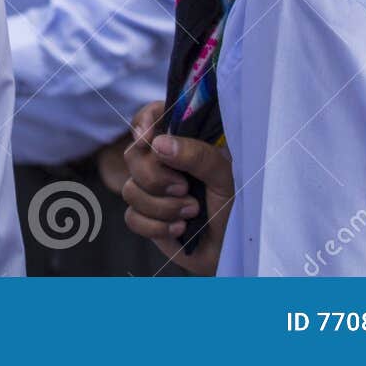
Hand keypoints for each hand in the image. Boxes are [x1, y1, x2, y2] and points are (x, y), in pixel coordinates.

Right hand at [122, 101, 233, 274]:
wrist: (233, 250)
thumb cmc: (236, 208)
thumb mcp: (225, 176)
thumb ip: (197, 155)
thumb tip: (158, 143)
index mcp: (183, 143)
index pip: (152, 115)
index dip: (144, 122)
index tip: (148, 139)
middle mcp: (163, 163)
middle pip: (132, 155)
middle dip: (157, 177)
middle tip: (185, 188)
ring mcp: (151, 191)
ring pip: (130, 189)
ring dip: (162, 207)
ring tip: (191, 212)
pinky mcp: (145, 218)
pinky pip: (131, 217)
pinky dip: (156, 227)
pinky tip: (179, 229)